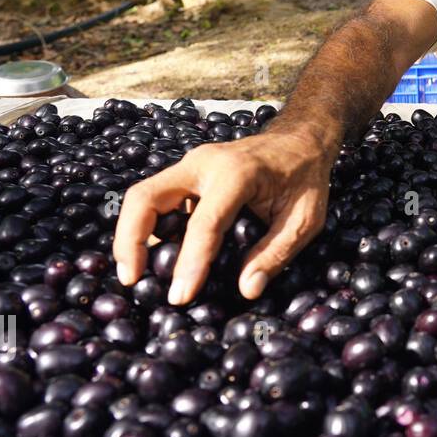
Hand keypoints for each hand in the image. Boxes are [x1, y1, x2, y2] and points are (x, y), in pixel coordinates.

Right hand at [112, 128, 334, 304]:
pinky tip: (155, 257)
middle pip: (145, 197)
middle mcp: (203, 163)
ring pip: (142, 197)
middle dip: (130, 241)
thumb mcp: (304, 220)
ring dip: (132, 235)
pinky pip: (156, 199)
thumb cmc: (306, 179)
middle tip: (131, 281)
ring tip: (136, 275)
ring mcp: (190, 165)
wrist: (301, 140)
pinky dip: (147, 228)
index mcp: (237, 174)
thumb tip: (247, 290)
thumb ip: (275, 254)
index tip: (180, 297)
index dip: (189, 263)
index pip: (204, 223)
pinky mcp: (186, 174)